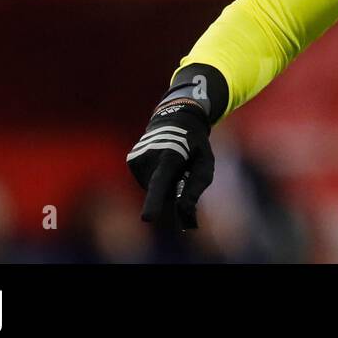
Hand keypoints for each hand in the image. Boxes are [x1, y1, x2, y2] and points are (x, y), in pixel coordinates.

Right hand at [127, 98, 214, 229]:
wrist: (175, 118)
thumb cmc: (195, 143)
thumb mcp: (206, 162)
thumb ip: (197, 186)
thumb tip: (183, 211)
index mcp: (170, 155)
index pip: (161, 183)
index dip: (154, 202)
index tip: (147, 219)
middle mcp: (149, 157)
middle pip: (161, 192)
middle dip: (174, 190)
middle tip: (182, 167)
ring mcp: (137, 158)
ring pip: (153, 189)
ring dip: (165, 184)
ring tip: (172, 161)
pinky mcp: (131, 160)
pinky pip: (146, 182)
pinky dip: (156, 178)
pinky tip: (161, 162)